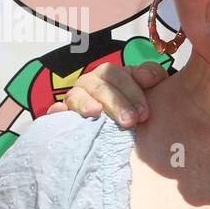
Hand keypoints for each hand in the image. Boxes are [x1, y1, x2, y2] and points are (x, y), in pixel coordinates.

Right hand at [47, 60, 167, 126]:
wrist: (132, 133)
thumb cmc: (140, 107)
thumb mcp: (152, 88)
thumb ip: (153, 75)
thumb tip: (144, 77)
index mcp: (110, 76)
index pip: (115, 75)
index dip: (131, 91)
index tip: (144, 113)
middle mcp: (90, 85)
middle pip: (97, 86)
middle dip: (115, 102)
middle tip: (130, 121)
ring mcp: (75, 101)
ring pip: (75, 96)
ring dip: (86, 104)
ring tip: (96, 113)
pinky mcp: (65, 119)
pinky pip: (56, 113)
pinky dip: (57, 112)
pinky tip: (60, 113)